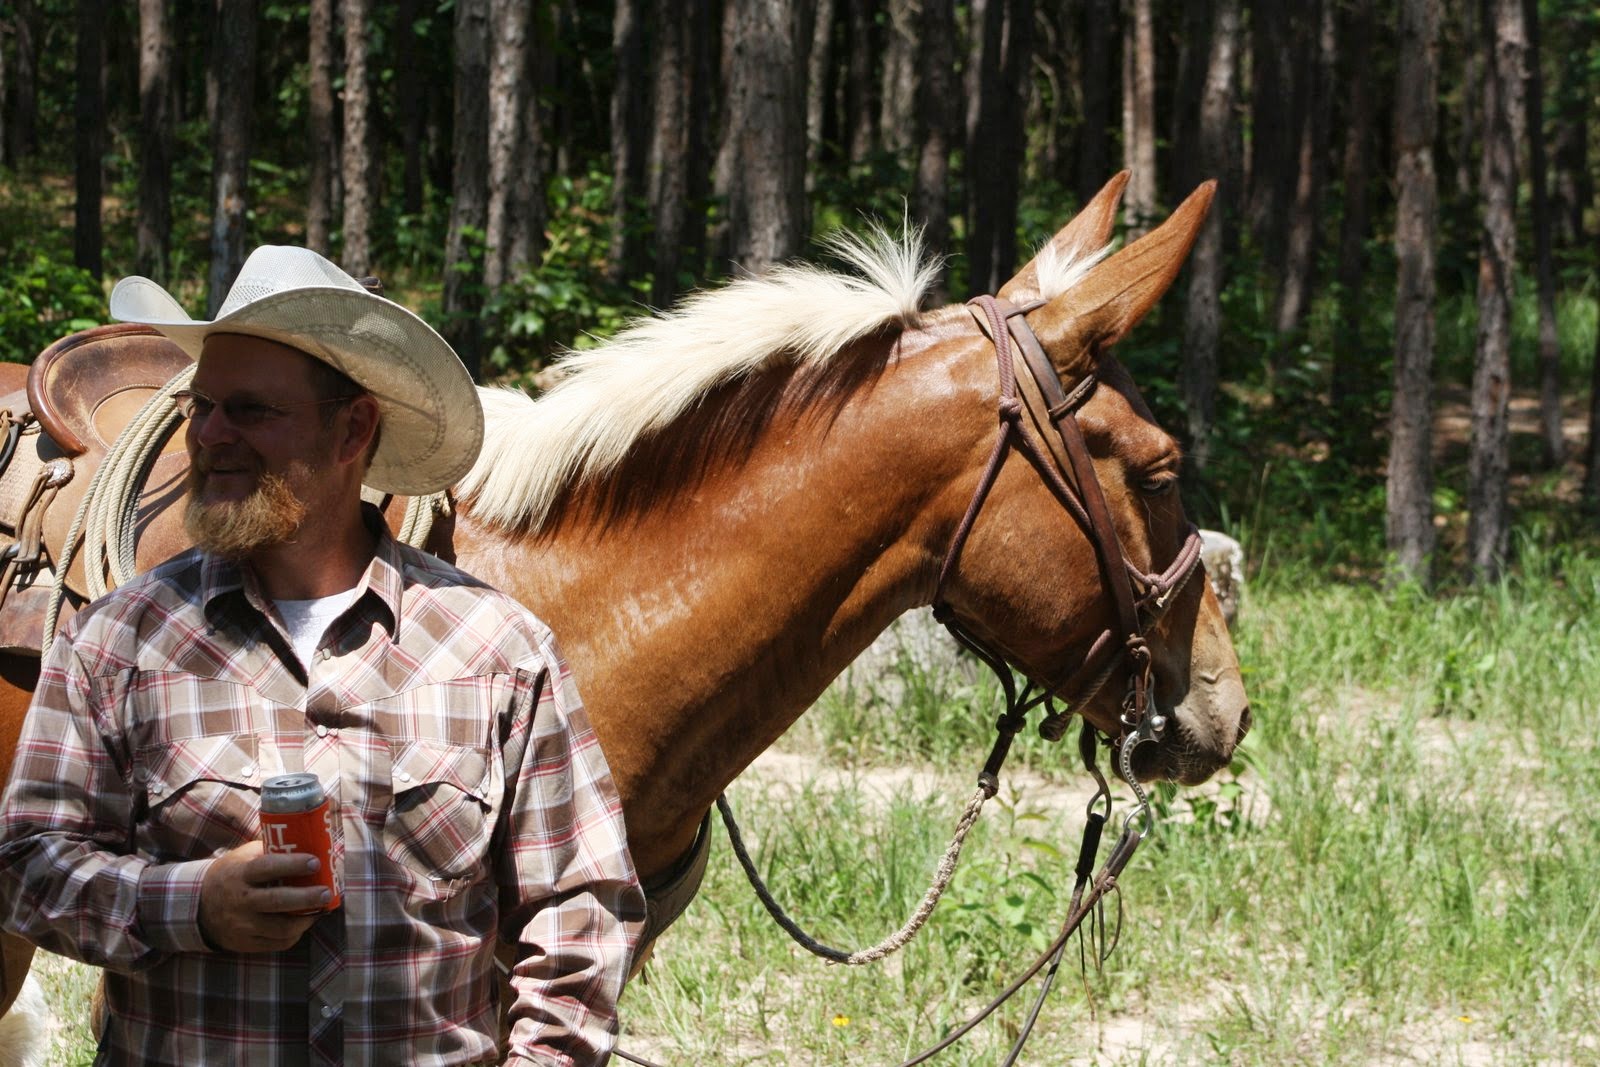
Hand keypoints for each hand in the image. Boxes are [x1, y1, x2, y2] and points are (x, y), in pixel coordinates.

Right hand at [199, 841, 329, 952]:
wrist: (199, 906)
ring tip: (320, 909)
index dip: (293, 864)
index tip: (315, 862)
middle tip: (326, 892)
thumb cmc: (232, 874)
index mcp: (242, 874)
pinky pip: (277, 943)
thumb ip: (271, 850)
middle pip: (278, 901)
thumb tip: (310, 840)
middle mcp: (241, 901)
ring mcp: (243, 925)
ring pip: (281, 928)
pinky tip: (304, 923)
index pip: (268, 867)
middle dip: (307, 898)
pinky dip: (295, 934)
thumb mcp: (244, 856)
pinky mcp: (246, 944)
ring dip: (306, 920)